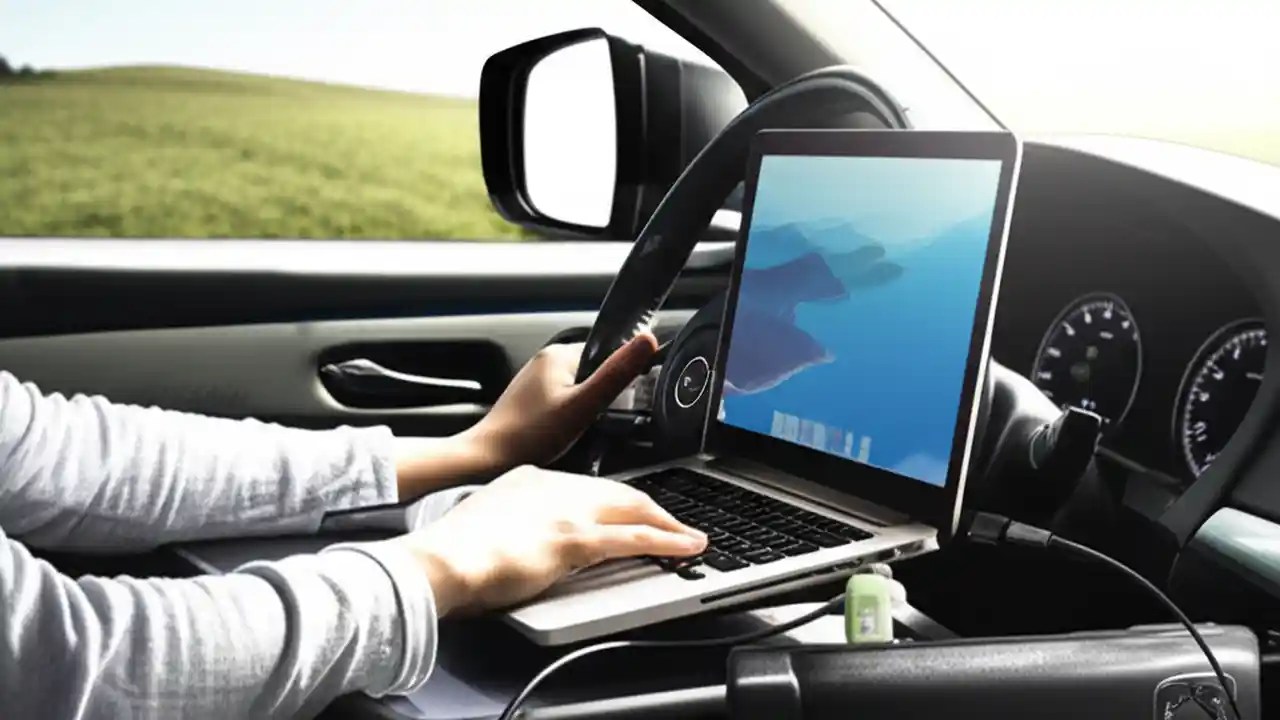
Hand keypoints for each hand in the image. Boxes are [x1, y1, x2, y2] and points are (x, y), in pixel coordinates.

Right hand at [400, 465, 705, 615]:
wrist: (440, 560)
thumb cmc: (451, 551)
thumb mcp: (484, 523)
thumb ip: (508, 524)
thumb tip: (515, 541)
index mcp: (529, 480)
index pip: (585, 485)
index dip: (611, 498)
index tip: (626, 507)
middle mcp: (554, 486)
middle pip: (616, 492)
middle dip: (649, 507)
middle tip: (671, 521)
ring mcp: (567, 511)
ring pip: (634, 509)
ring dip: (667, 524)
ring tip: (688, 537)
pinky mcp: (576, 539)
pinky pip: (635, 538)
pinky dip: (667, 542)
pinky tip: (686, 547)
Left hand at [462, 334, 657, 471]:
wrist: (487, 460)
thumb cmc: (530, 435)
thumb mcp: (583, 405)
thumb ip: (616, 373)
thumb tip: (647, 341)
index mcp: (559, 353)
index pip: (607, 351)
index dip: (619, 376)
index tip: (619, 402)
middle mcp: (546, 360)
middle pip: (594, 370)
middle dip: (600, 396)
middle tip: (593, 421)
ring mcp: (536, 380)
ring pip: (579, 387)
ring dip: (584, 408)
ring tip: (574, 429)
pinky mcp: (531, 398)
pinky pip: (563, 400)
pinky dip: (569, 416)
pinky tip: (562, 433)